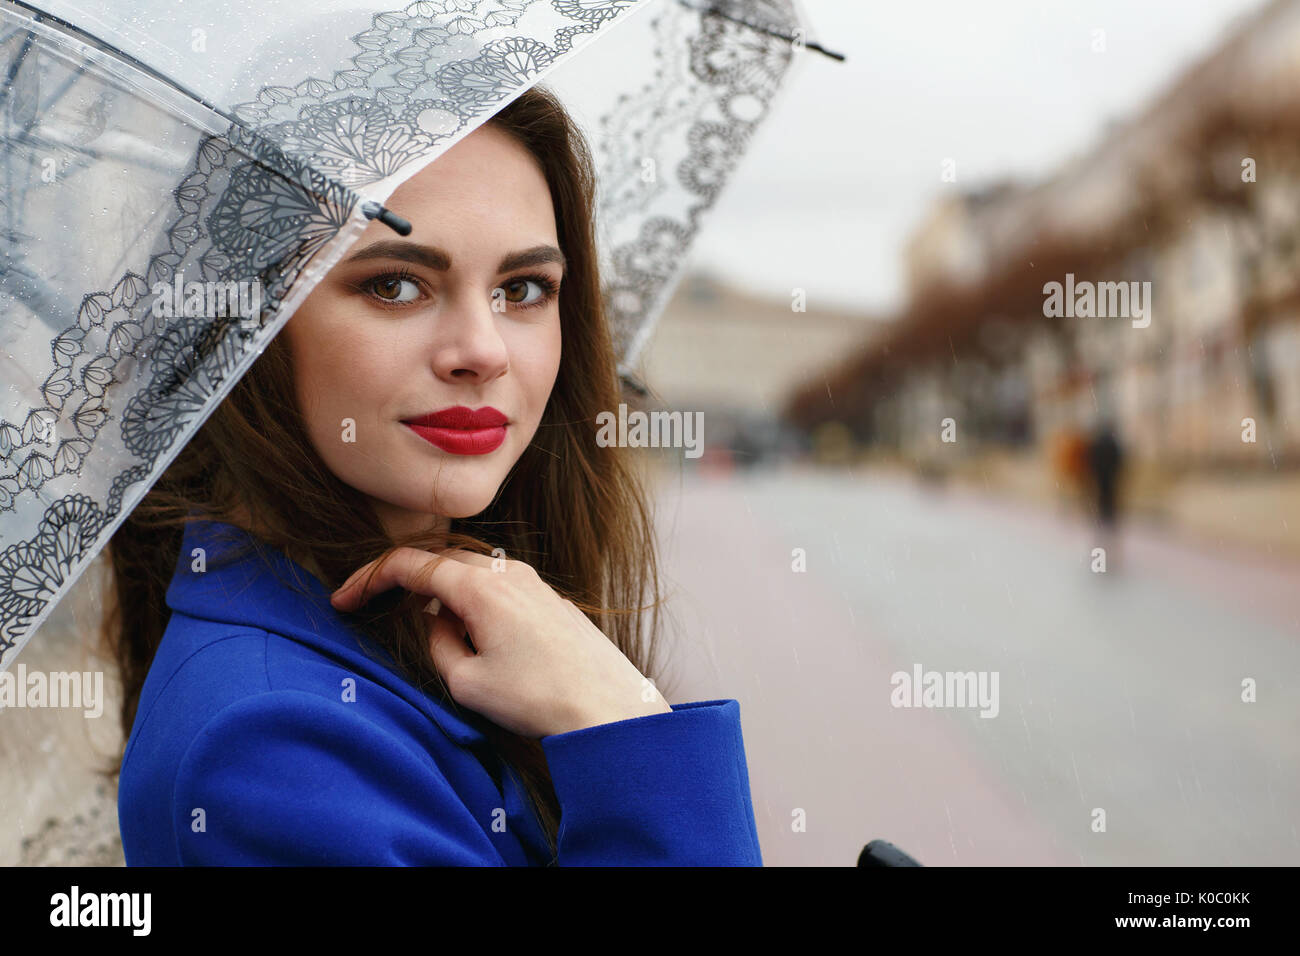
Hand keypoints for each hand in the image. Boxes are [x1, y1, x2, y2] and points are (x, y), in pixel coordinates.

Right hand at [328, 547, 671, 737]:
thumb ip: (438, 643)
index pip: (410, 565)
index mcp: (481, 588)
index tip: (342, 601)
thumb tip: (438, 620)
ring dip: (442, 596)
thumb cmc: (539, 698)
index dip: (368, 580)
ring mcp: (534, 583)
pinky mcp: (551, 600)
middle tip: (372, 606)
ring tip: (434, 638)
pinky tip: (477, 639)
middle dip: (403, 582)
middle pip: (439, 561)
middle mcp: (508, 573)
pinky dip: (474, 604)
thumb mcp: (467, 682)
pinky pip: (499, 589)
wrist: (608, 707)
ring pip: (471, 575)